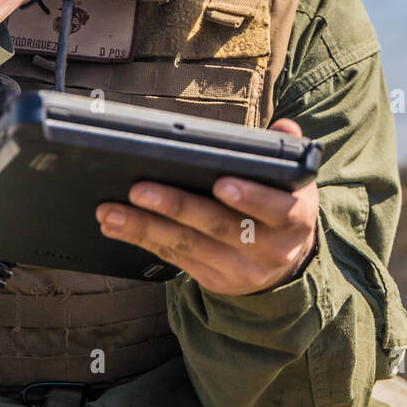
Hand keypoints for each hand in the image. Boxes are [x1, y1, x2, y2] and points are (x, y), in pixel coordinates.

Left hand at [95, 119, 319, 295]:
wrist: (285, 261)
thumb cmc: (280, 204)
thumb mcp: (294, 180)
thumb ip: (286, 150)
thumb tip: (284, 126)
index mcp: (295, 218)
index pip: (276, 209)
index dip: (250, 197)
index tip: (220, 183)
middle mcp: (271, 249)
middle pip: (219, 226)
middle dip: (177, 207)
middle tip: (139, 189)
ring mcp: (241, 270)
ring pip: (188, 245)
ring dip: (145, 227)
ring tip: (111, 211)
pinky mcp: (215, 280)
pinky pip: (175, 258)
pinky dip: (144, 240)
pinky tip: (116, 226)